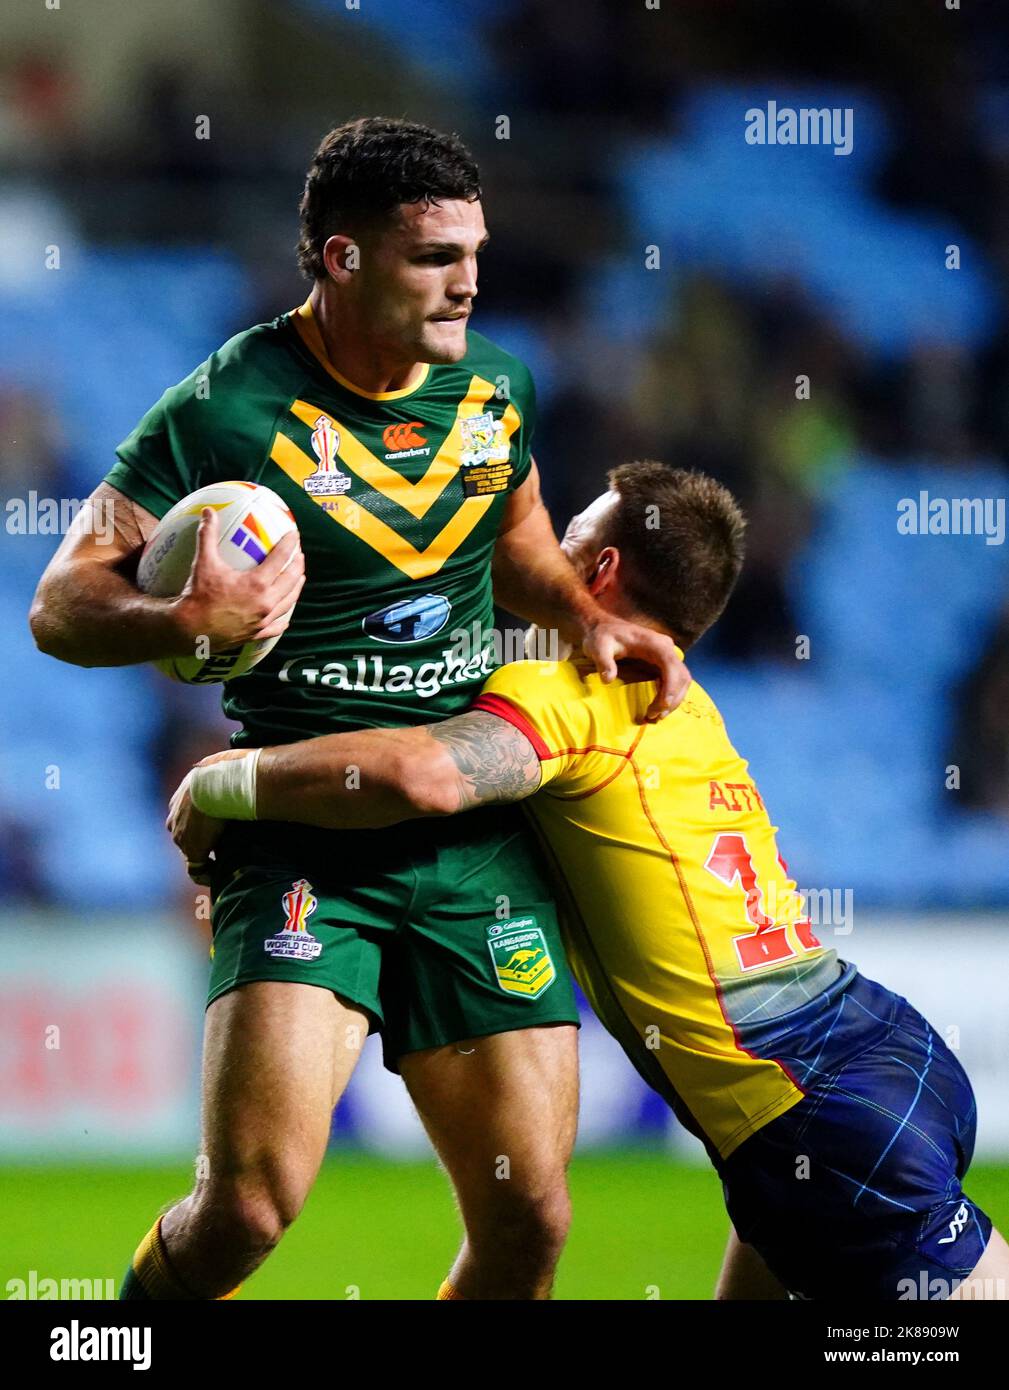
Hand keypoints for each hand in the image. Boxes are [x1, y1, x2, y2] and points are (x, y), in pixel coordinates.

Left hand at [166, 755, 234, 882]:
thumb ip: (231, 771)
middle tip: (220, 846)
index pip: (187, 814)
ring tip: (221, 862)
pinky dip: (206, 874)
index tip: (216, 828)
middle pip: (184, 832)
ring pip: (189, 849)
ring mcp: (180, 833)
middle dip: (199, 839)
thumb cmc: (228, 771)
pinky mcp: (191, 849)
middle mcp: (175, 815)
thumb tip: (252, 765)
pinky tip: (218, 876)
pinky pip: (195, 869)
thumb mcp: (226, 766)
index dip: (201, 823)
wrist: (219, 783)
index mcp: (182, 795)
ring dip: (203, 854)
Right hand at [173, 507, 305, 652]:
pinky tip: (285, 619)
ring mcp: (263, 620)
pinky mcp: (256, 633)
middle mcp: (266, 602)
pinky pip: (275, 627)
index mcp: (258, 583)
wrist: (191, 630)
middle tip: (299, 555)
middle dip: (298, 565)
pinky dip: (282, 621)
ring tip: (299, 579)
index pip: (281, 558)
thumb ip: (208, 535)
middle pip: (291, 580)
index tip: (295, 535)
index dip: (290, 544)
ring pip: (288, 602)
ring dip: (295, 589)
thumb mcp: (204, 562)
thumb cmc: (198, 595)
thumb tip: (208, 512)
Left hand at [581, 618, 689, 719]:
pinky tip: (658, 708)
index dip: (670, 687)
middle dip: (672, 699)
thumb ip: (604, 662)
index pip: (671, 665)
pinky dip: (669, 696)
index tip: (661, 705)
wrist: (603, 627)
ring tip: (656, 716)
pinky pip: (674, 681)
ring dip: (673, 700)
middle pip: (681, 676)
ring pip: (681, 680)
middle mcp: (665, 648)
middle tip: (654, 716)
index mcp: (654, 643)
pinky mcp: (662, 663)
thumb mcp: (598, 647)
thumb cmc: (601, 636)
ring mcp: (666, 655)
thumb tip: (608, 680)